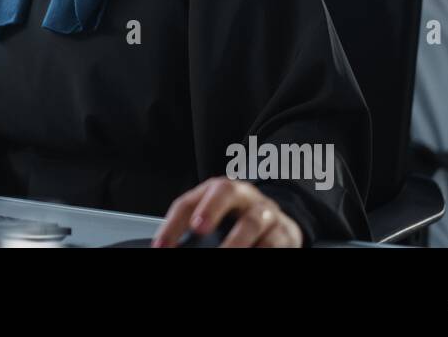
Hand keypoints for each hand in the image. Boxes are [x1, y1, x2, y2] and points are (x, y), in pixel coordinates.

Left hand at [152, 177, 303, 247]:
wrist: (277, 222)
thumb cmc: (236, 221)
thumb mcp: (214, 218)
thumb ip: (195, 231)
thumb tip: (170, 248)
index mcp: (218, 191)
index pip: (189, 201)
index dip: (173, 223)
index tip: (161, 246)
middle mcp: (244, 196)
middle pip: (226, 191)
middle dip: (211, 208)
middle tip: (198, 228)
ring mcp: (267, 214)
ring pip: (253, 221)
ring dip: (237, 241)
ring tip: (226, 253)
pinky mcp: (286, 234)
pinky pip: (274, 243)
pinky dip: (262, 251)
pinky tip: (252, 257)